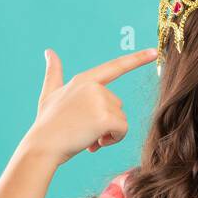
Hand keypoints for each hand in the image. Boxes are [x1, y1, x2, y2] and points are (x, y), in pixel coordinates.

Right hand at [29, 46, 158, 164]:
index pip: (115, 66)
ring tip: (87, 137)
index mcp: (84, 80)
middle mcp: (94, 86)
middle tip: (85, 132)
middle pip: (118, 106)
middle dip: (106, 122)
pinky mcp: (105, 117)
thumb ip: (54, 72)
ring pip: (121, 120)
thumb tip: (49, 51)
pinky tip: (95, 143)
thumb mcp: (49, 94)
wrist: (42, 146)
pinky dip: (113, 140)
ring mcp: (100, 100)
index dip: (136, 59)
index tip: (154, 52)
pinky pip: (122, 130)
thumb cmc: (46, 124)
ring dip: (109, 133)